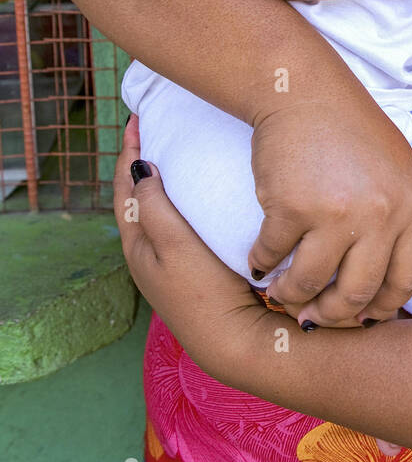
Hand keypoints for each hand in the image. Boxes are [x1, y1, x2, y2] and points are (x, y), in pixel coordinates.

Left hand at [113, 116, 273, 384]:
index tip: (137, 118)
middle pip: (136, 198)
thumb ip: (155, 207)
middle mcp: (148, 256)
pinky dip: (177, 200)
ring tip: (171, 152)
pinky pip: (175, 224)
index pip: (125, 188)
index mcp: (138, 246)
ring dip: (158, 181)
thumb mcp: (176, 246)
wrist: (236, 342)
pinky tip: (196, 195)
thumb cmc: (206, 294)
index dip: (128, 152)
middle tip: (151, 128)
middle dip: (139, 162)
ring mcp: (169, 266)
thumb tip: (140, 168)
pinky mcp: (192, 271)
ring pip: (155, 211)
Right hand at [247, 100, 411, 326]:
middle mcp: (379, 215)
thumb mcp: (398, 162)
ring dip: (291, 295)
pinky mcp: (291, 207)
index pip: (407, 279)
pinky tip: (258, 262)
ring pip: (310, 283)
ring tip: (281, 290)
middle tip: (314, 315)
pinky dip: (260, 264)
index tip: (362, 316)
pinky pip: (272, 255)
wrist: (303, 90)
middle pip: (358, 293)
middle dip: (332, 314)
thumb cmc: (349, 126)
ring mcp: (336, 213)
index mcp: (410, 205)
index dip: (383, 307)